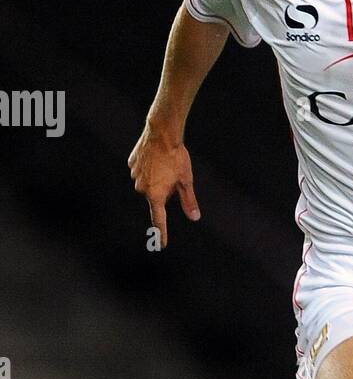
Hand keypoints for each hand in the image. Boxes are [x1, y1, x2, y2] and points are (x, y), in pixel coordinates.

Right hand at [128, 125, 199, 247]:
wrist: (161, 133)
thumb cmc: (176, 157)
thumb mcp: (186, 181)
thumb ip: (189, 201)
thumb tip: (194, 217)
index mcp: (156, 195)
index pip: (159, 220)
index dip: (162, 233)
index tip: (162, 245)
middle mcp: (142, 188)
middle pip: (155, 196)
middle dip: (165, 190)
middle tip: (173, 175)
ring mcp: (134, 175)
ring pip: (148, 183)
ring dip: (156, 178)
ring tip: (164, 164)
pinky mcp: (131, 164)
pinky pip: (141, 170)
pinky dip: (148, 168)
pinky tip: (155, 158)